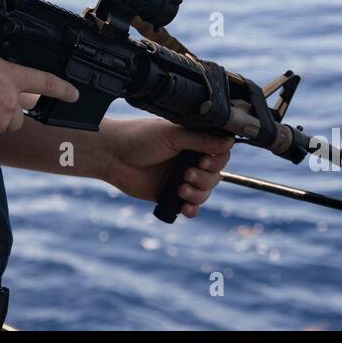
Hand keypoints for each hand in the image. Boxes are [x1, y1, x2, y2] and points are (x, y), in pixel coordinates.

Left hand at [103, 119, 235, 218]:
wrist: (112, 155)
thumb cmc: (139, 137)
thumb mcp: (172, 133)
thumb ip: (201, 139)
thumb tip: (229, 141)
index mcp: (193, 141)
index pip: (220, 153)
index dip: (217, 160)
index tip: (204, 161)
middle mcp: (190, 159)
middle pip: (216, 175)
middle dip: (205, 178)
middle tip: (187, 173)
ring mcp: (181, 178)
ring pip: (205, 193)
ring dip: (198, 193)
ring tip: (180, 187)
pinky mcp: (170, 195)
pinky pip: (191, 207)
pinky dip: (192, 209)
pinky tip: (184, 207)